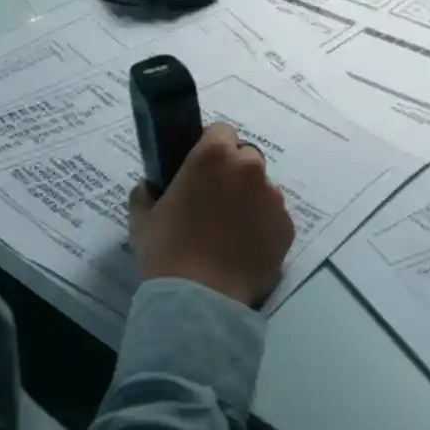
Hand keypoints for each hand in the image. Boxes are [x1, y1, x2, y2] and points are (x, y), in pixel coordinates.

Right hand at [128, 123, 295, 307]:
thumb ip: (146, 193)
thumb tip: (150, 187)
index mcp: (213, 156)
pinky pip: (274, 217)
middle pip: (246, 157)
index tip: (199, 169)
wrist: (200, 298)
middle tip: (214, 201)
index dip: (210, 147)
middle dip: (233, 171)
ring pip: (262, 188)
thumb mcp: (142, 218)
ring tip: (230, 230)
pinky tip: (244, 248)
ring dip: (249, 199)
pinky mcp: (287, 227)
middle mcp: (249, 169)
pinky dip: (262, 226)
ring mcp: (273, 198)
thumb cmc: (166, 251)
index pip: (220, 131)